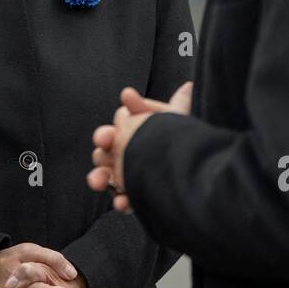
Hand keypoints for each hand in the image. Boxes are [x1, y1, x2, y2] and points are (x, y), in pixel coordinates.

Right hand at [87, 82, 192, 212]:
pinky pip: (120, 199)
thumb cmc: (176, 143)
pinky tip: (123, 202)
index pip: (111, 134)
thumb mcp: (179, 128)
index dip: (107, 135)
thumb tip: (188, 86)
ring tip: (99, 181)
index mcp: (129, 135)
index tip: (109, 136)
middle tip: (103, 157)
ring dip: (98, 177)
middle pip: (102, 154)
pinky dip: (120, 201)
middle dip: (100, 155)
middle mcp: (123, 155)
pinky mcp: (130, 197)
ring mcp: (124, 176)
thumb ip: (179, 109)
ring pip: (103, 176)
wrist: (190, 176)